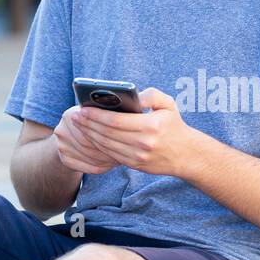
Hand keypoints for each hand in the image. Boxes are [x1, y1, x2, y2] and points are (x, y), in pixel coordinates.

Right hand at [53, 105, 120, 174]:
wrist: (71, 136)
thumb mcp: (96, 114)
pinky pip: (87, 166)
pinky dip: (102, 166)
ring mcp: (61, 145)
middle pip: (90, 141)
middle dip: (109, 147)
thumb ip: (110, 112)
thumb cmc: (92, 124)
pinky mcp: (64, 159)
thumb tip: (133, 111)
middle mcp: (62, 129)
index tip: (126, 135)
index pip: (91, 125)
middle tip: (127, 150)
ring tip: (122, 157)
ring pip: (90, 155)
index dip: (109, 131)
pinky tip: (111, 165)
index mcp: (72, 114)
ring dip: (108, 158)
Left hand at [72, 87, 193, 177]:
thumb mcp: (169, 104)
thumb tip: (134, 95)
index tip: (82, 109)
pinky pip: (110, 154)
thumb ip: (152, 95)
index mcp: (150, 126)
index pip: (115, 121)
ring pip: (106, 145)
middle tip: (74, 116)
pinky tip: (90, 137)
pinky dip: (98, 146)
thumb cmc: (174, 125)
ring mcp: (138, 156)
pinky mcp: (134, 164)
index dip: (96, 115)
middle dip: (88, 124)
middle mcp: (143, 143)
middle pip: (107, 133)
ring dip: (89, 135)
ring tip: (79, 126)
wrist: (186, 155)